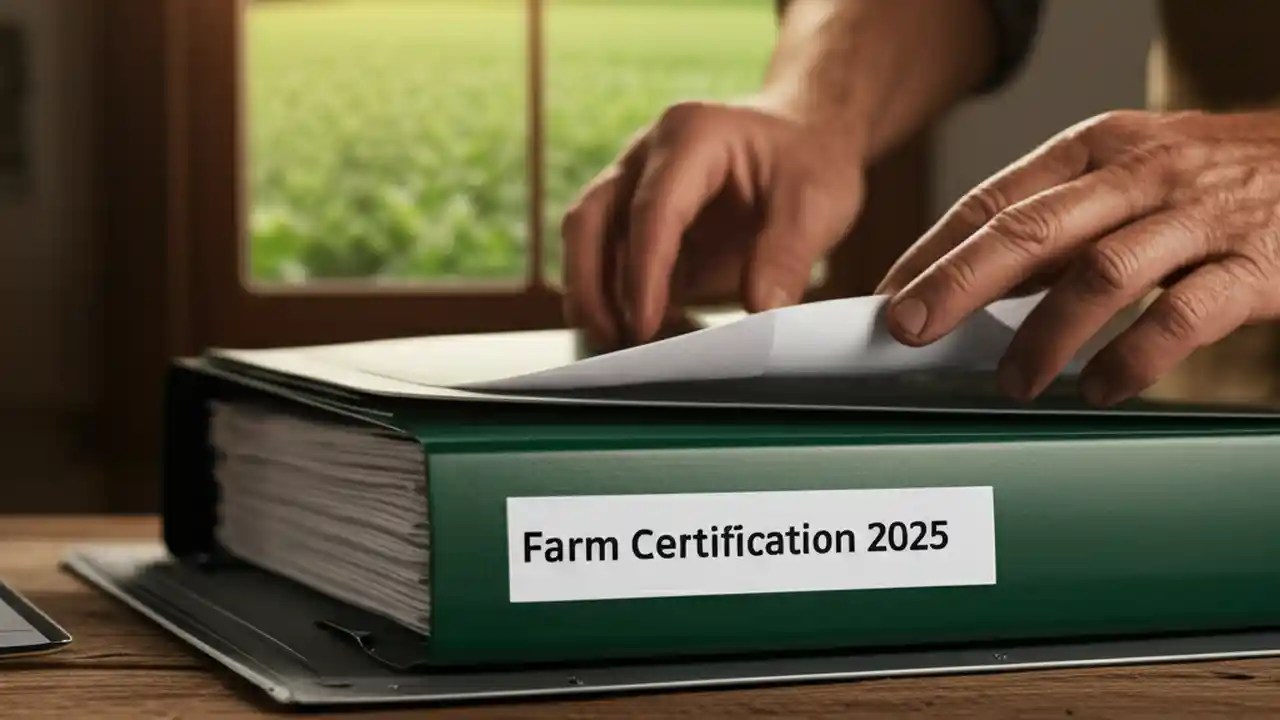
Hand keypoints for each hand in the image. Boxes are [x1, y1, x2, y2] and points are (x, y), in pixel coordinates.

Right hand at [561, 101, 864, 347]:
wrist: (806, 137)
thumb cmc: (810, 161)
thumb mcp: (818, 202)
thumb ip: (787, 255)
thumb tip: (760, 308)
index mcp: (692, 137)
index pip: (652, 210)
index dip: (643, 273)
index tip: (644, 326)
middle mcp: (648, 155)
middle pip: (590, 218)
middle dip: (589, 284)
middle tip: (612, 340)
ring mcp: (636, 185)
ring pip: (586, 237)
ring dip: (592, 293)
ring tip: (619, 343)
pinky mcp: (637, 219)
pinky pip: (610, 258)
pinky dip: (614, 297)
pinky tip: (643, 332)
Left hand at [878, 110, 1279, 405]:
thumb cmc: (1216, 178)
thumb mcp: (1130, 175)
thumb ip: (1059, 222)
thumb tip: (968, 283)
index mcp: (1096, 148)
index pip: (994, 199)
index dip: (932, 251)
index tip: (888, 296)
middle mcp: (1141, 174)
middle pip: (1030, 230)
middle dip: (957, 283)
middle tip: (910, 330)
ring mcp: (1198, 218)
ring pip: (1100, 274)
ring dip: (1042, 336)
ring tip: (1010, 383)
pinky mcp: (1254, 266)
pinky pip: (1182, 317)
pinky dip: (1132, 358)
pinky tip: (1101, 389)